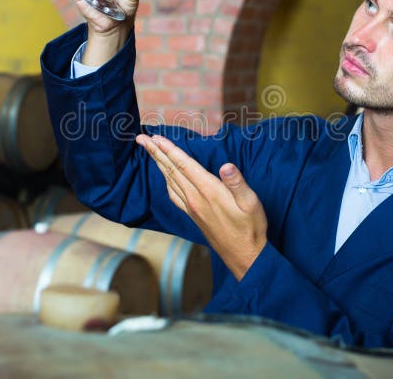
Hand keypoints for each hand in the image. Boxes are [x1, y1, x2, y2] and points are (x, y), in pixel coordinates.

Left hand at [136, 134, 267, 280]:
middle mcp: (195, 199)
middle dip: (156, 152)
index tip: (156, 137)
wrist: (243, 255)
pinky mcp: (192, 215)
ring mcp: (191, 208)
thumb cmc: (250, 227)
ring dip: (158, 164)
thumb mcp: (251, 203)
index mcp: (209, 191)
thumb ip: (237, 183)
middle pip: (171, 171)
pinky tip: (165, 177)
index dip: (170, 149)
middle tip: (141, 138)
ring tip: (149, 151)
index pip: (184, 165)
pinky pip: (173, 194)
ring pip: (169, 181)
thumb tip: (227, 166)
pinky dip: (165, 181)